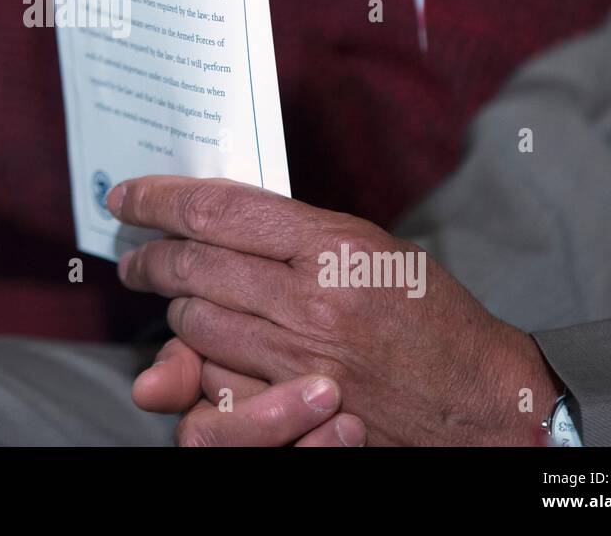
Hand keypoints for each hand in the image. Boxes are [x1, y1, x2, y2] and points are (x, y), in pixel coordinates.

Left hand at [110, 177, 561, 445]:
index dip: (158, 199)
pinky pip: (214, 385)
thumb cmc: (429, 315)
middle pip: (191, 267)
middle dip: (151, 259)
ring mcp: (301, 363)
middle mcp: (312, 301)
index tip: (126, 196)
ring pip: (194, 325)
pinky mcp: (297, 414)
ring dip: (176, 310)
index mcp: (334, 245)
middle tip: (135, 256)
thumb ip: (287, 234)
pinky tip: (200, 353)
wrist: (484, 402)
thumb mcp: (369, 248)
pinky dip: (200, 366)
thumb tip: (207, 227)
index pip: (216, 210)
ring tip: (175, 299)